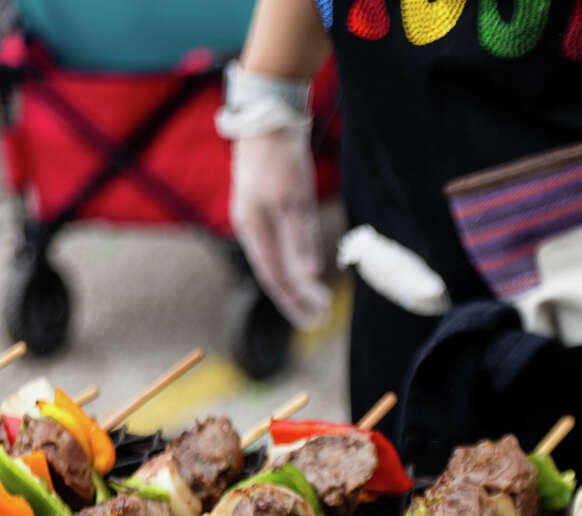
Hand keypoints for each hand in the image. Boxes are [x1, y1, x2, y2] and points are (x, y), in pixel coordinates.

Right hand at [230, 125, 330, 328]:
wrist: (268, 118)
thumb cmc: (281, 159)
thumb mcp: (294, 200)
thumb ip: (299, 240)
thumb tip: (307, 278)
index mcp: (254, 229)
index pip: (276, 277)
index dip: (296, 300)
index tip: (318, 317)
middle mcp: (251, 227)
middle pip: (273, 273)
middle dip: (295, 299)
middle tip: (319, 319)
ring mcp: (256, 217)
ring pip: (275, 260)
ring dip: (295, 283)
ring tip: (315, 301)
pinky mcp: (266, 206)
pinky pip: (277, 246)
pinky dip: (292, 262)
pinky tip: (304, 269)